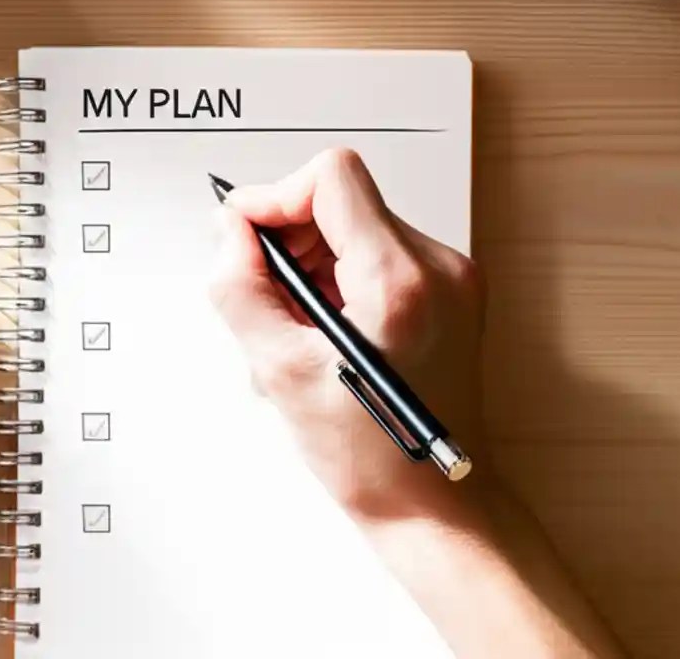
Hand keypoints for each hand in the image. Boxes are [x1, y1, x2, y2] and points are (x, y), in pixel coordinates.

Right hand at [211, 150, 624, 657]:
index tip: (244, 234)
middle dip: (289, 244)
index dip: (275, 198)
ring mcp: (450, 279)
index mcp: (399, 281)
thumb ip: (241, 288)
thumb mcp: (281, 371)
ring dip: (310, 268)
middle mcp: (437, 268)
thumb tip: (229, 232)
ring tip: (298, 334)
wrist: (431, 502)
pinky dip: (338, 283)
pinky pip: (376, 256)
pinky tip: (326, 337)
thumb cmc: (373, 457)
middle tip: (268, 302)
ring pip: (354, 229)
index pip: (332, 177)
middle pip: (340, 202)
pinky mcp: (448, 294)